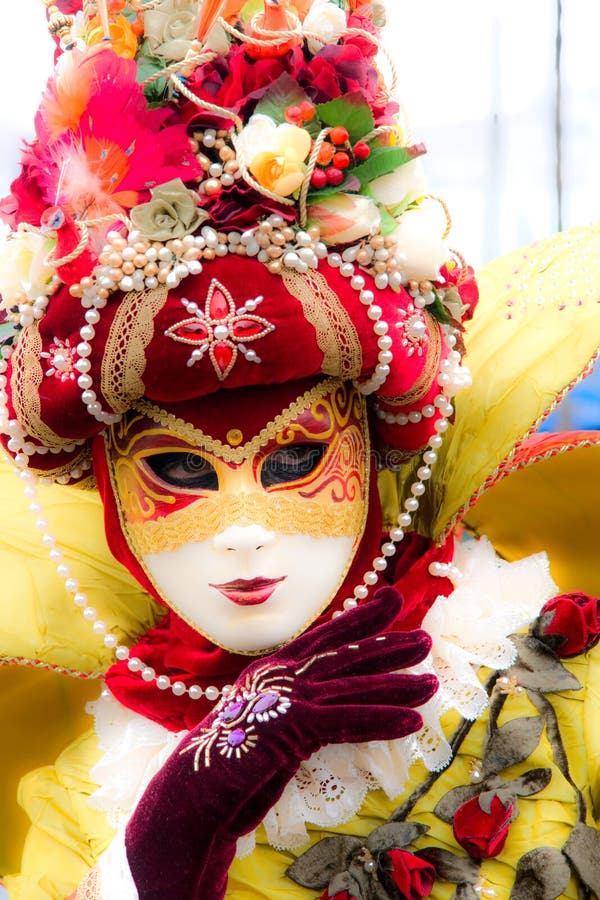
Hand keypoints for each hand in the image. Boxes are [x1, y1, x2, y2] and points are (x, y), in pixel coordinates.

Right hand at [125, 587, 436, 898]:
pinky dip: (383, 719)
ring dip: (397, 685)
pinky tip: (412, 721)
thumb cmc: (227, 766)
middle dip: (388, 645)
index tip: (389, 600)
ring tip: (431, 682)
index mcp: (272, 670)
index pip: (324, 637)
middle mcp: (281, 675)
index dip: (360, 618)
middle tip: (425, 637)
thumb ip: (294, 711)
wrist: (192, 795)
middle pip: (346, 654)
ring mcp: (287, 697)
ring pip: (354, 685)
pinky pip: (349, 719)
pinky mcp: (293, 724)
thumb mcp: (265, 727)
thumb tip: (324, 711)